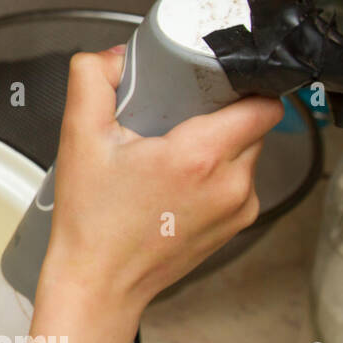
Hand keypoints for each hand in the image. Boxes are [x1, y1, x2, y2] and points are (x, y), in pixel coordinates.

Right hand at [42, 45, 284, 320]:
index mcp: (200, 157)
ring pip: (247, 153)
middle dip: (220, 112)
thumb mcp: (79, 139)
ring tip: (170, 152)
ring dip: (218, 144)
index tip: (210, 85)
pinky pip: (238, 182)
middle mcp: (231, 184)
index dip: (242, 85)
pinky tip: (174, 182)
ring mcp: (237, 209)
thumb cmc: (92, 224)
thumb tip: (112, 59)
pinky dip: (214, 175)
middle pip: (253, 124)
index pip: (264, 103)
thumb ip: (91, 81)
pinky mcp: (234, 226)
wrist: (98, 284)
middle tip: (175, 117)